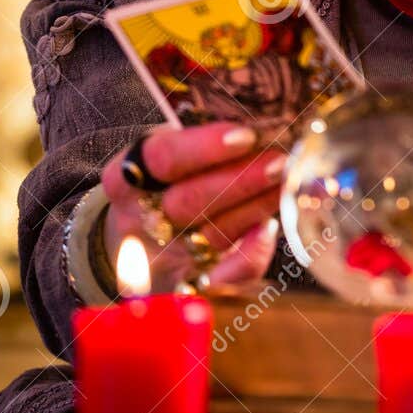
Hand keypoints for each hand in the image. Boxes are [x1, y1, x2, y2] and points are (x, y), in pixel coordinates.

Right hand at [101, 121, 285, 291]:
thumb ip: (195, 144)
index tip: (245, 136)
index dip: (203, 147)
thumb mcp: (161, 154)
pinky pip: (226, 274)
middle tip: (279, 161)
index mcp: (126, 177)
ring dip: (256, 206)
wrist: (139, 237)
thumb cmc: (161, 182)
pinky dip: (251, 253)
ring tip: (286, 181)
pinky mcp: (191, 280)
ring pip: (214, 234)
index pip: (161, 158)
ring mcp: (165, 255)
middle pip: (189, 201)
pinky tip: (269, 228)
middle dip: (240, 180)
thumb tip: (254, 133)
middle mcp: (140, 219)